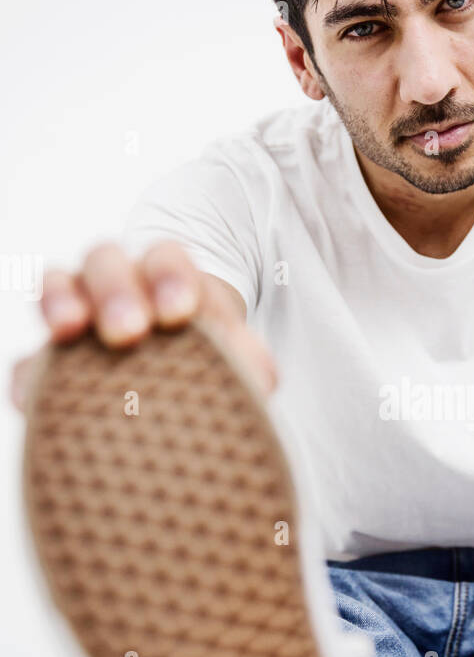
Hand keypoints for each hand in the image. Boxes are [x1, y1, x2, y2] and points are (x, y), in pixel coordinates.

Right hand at [10, 240, 276, 412]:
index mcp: (168, 277)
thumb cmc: (209, 363)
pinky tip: (35, 398)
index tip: (180, 312)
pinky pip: (29, 360)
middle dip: (117, 290)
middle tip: (129, 332)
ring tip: (71, 332)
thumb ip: (248, 362)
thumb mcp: (234, 358)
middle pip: (107, 261)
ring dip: (61, 302)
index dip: (169, 277)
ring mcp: (77, 315)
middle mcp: (118, 284)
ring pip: (59, 285)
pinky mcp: (48, 362)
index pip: (165, 258)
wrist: (177, 394)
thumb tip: (262, 378)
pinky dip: (30, 374)